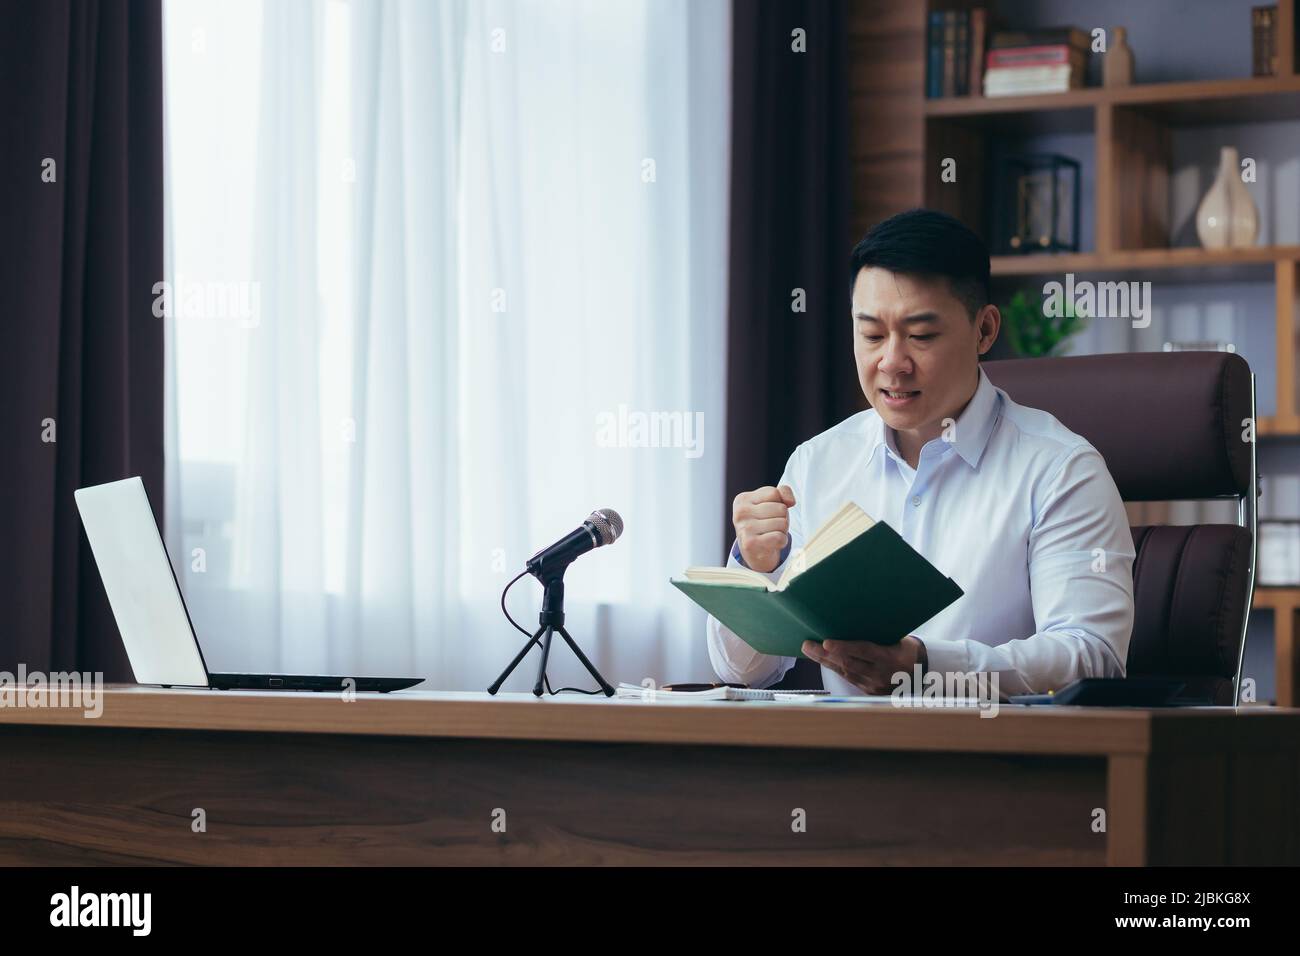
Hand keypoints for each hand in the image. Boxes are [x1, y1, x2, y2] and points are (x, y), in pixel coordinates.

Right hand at [733, 484, 795, 572]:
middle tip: (771, 526)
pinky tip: (773, 543)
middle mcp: (741, 512)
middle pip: (781, 508)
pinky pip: (779, 537)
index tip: (769, 513)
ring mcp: (744, 528)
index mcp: (743, 499)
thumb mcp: (771, 503)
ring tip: (771, 534)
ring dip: (782, 531)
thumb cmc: (764, 523)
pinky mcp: (750, 543)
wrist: (755, 552)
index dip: (779, 503)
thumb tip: (790, 501)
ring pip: (782, 523)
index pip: (774, 493)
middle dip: (782, 518)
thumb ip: (783, 492)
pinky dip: (782, 541)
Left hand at [802, 635, 925, 694]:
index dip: (843, 648)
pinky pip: (848, 679)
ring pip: (844, 673)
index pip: (863, 651)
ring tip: (809, 650)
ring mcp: (874, 686)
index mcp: (889, 658)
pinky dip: (834, 668)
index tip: (826, 642)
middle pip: (848, 664)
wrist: (921, 672)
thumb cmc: (905, 648)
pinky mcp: (869, 692)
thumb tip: (849, 621)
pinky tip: (823, 660)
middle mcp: (880, 675)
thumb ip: (876, 635)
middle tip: (807, 644)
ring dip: (824, 661)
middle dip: (825, 655)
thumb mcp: (897, 639)